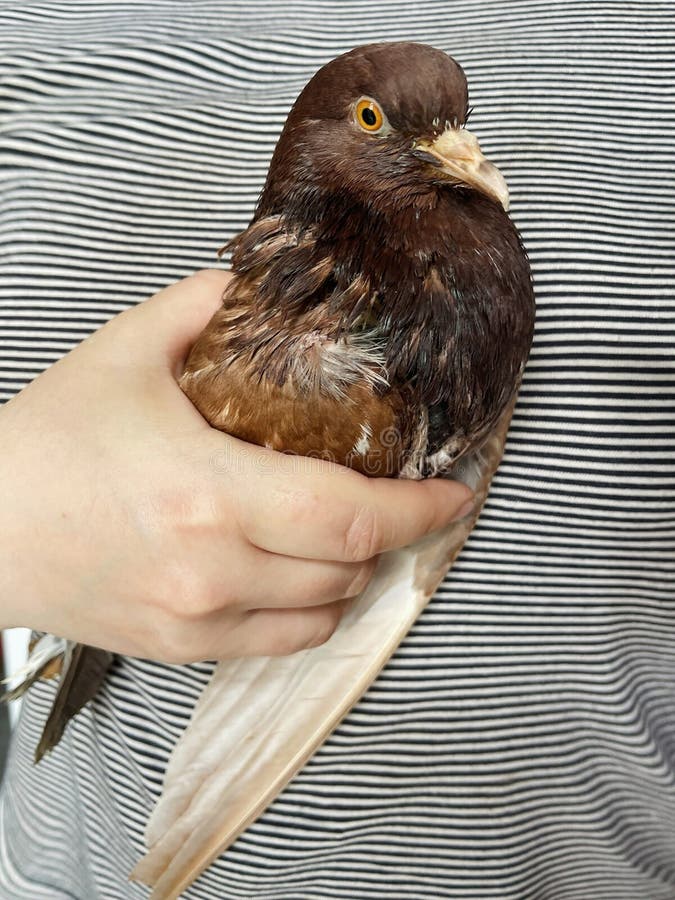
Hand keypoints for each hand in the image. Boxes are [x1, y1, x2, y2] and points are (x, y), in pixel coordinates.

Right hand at [0, 270, 473, 662]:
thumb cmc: (48, 442)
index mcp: (210, 493)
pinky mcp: (183, 648)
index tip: (455, 490)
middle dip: (394, 531)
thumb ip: (207, 306)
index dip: (421, 507)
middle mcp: (215, 570)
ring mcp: (200, 620)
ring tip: (347, 530)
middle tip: (400, 495)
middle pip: (351, 566)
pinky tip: (302, 573)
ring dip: (353, 570)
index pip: (353, 515)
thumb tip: (264, 282)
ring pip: (325, 611)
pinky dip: (312, 608)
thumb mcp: (126, 350)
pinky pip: (281, 641)